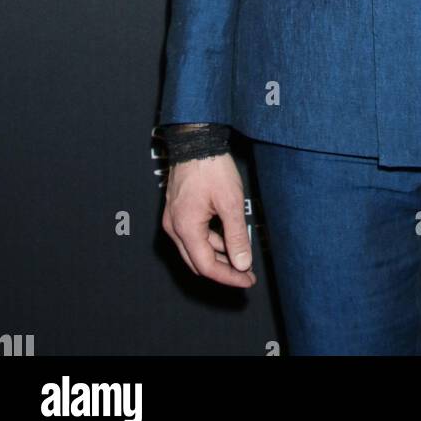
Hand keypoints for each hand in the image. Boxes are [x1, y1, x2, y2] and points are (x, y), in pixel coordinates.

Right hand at [162, 152, 256, 287]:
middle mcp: (174, 227)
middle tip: (246, 275)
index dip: (229, 276)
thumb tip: (242, 264)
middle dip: (223, 271)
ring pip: (195, 250)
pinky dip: (210, 242)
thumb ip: (236, 236)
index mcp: (185, 228)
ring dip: (217, 257)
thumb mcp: (230, 202)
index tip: (248, 280)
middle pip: (197, 262)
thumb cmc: (212, 167)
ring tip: (241, 259)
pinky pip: (192, 235)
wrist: (195, 140)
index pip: (206, 266)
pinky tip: (227, 240)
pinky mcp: (177, 210)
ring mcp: (173, 219)